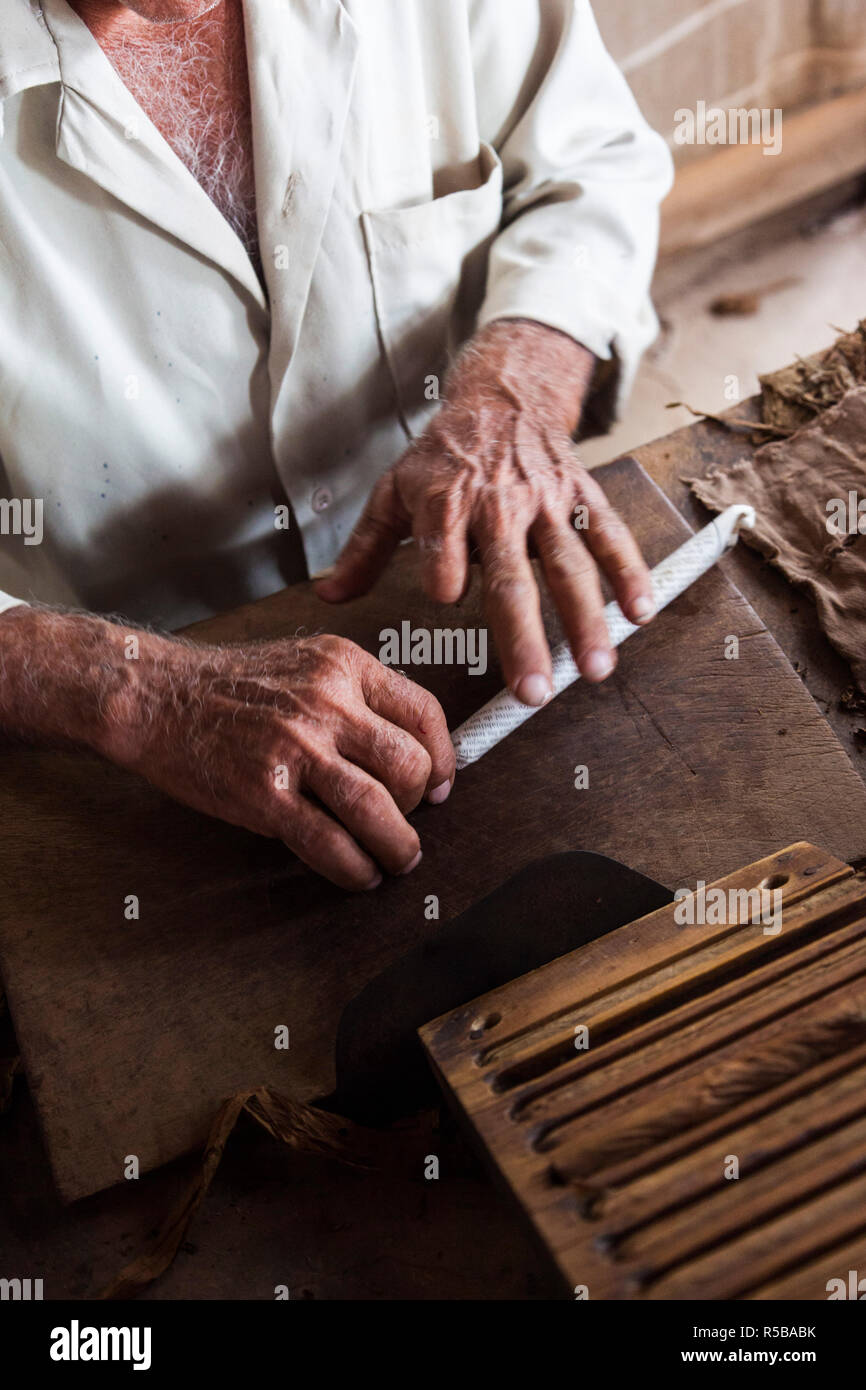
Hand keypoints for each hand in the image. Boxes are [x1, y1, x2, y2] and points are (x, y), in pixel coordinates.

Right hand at [0, 608, 453, 889]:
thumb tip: (411, 748)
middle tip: (408, 822)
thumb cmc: (231, 685)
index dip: (446, 760)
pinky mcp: (264, 793)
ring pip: (378, 809)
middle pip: (410, 765)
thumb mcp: (306, 663)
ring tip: (396, 860)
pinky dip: (354, 868)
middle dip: (419, 805)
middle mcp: (326, 702)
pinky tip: (357, 873)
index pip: (425, 714)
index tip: (442, 787)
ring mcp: (295, 748)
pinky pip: (328, 843)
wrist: (156, 696)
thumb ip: (357, 696)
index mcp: (344, 665)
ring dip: (398, 846)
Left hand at [316, 319, 654, 704]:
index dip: (444, 571)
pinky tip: (640, 614)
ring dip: (586, 619)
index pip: (443, 546)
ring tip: (594, 669)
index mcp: (446, 501)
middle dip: (525, 638)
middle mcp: (499, 504)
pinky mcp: (581, 495)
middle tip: (534, 692)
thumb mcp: (393, 491)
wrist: (502, 394)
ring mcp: (546, 501)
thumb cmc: (443, 454)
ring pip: (570, 565)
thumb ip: (365, 549)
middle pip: (513, 578)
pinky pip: (609, 535)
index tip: (446, 598)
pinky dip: (629, 572)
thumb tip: (328, 597)